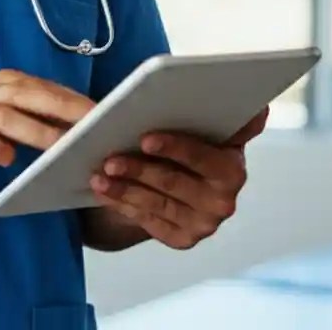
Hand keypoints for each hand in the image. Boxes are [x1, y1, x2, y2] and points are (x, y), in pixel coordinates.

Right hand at [0, 69, 93, 197]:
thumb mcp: (2, 125)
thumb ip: (35, 122)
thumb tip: (84, 134)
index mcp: (3, 86)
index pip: (48, 89)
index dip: (78, 101)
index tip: (110, 116)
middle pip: (30, 95)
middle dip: (65, 108)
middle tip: (95, 127)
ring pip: (5, 116)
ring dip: (36, 131)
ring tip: (61, 147)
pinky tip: (7, 160)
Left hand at [89, 107, 268, 249]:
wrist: (176, 186)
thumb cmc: (182, 148)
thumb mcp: (194, 128)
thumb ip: (207, 113)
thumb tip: (221, 93)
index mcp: (231, 165)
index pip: (206, 156)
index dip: (177, 147)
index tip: (145, 139)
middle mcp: (225, 199)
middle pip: (175, 181)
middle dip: (140, 169)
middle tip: (109, 159)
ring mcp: (206, 223)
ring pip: (158, 203)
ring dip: (125, 189)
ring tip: (99, 175)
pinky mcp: (184, 238)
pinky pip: (150, 222)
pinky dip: (124, 205)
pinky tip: (105, 191)